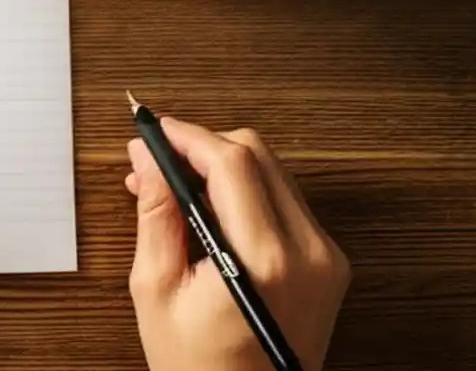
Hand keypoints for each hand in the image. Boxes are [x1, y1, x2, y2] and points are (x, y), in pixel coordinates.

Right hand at [125, 119, 350, 370]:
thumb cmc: (199, 366)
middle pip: (258, 155)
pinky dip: (245, 191)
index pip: (232, 164)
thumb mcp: (157, 288)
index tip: (155, 129)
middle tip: (158, 160)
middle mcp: (309, 253)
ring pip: (273, 171)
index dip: (189, 136)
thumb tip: (146, 157)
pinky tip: (209, 209)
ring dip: (223, 166)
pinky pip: (286, 200)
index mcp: (264, 261)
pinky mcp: (329, 262)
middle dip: (203, 146)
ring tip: (175, 188)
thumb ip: (156, 213)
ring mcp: (326, 257)